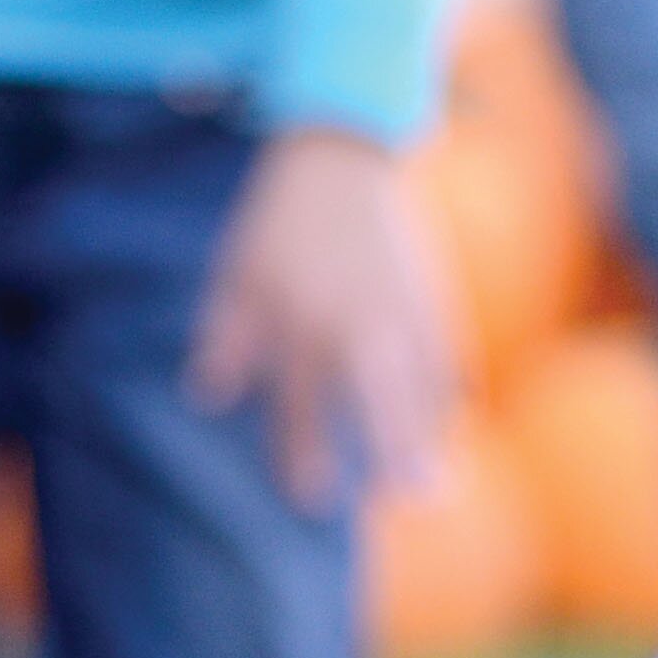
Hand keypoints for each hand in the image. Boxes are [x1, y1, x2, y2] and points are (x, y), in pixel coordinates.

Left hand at [186, 121, 455, 512]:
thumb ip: (223, 338)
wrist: (342, 157)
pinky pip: (447, 352)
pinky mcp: (431, 293)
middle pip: (381, 396)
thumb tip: (203, 396)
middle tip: (412, 499)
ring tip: (437, 487)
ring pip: (422, 383)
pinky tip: (454, 427)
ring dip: (429, 434)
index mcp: (304, 320)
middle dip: (395, 448)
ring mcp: (402, 308)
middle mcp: (358, 320)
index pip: (304, 400)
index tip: (313, 500)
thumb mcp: (238, 275)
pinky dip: (451, 392)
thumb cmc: (278, 223)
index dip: (307, 451)